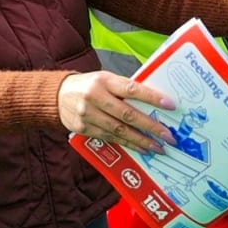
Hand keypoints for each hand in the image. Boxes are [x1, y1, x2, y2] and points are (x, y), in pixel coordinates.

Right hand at [58, 71, 177, 153]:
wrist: (57, 96)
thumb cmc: (89, 86)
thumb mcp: (105, 79)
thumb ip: (124, 89)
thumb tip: (154, 102)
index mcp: (103, 80)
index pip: (131, 89)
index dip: (151, 97)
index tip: (170, 105)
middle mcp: (94, 97)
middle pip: (127, 114)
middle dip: (151, 126)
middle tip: (168, 136)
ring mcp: (87, 114)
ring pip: (119, 130)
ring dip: (141, 140)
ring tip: (158, 147)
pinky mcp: (83, 129)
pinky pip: (110, 138)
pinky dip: (128, 144)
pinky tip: (141, 148)